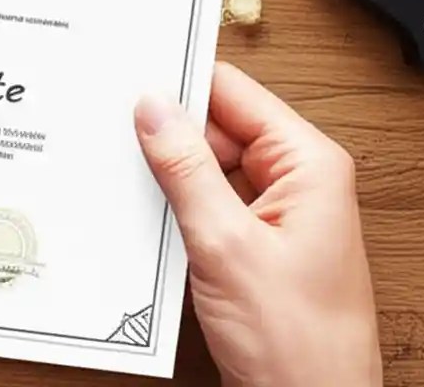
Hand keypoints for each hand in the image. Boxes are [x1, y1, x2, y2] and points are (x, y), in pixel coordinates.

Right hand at [134, 63, 381, 386]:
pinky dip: (173, 209)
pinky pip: (205, 205)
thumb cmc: (297, 342)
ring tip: (131, 185)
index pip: (235, 93)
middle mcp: (297, 182)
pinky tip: (147, 219)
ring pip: (206, 169)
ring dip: (167, 177)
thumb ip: (185, 169)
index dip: (181, 84)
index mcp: (309, 165)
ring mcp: (273, 215)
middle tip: (114, 136)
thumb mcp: (225, 244)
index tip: (130, 80)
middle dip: (166, 135)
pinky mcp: (252, 244)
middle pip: (216, 129)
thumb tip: (154, 110)